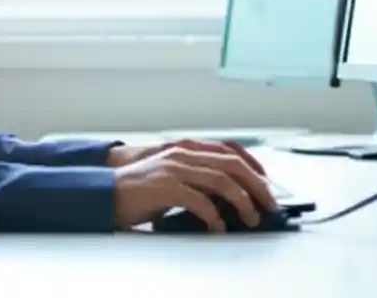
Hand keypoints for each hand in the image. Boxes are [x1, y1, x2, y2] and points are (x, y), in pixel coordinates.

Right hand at [110, 146, 277, 231]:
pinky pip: (200, 202)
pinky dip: (215, 217)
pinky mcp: (166, 186)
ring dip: (242, 202)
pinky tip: (218, 228)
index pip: (231, 150)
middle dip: (257, 186)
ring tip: (250, 218)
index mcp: (187, 149)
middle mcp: (183, 154)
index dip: (254, 166)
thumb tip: (229, 196)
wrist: (107, 192)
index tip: (267, 184)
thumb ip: (197, 178)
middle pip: (233, 165)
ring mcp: (175, 168)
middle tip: (269, 205)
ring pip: (222, 181)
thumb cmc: (141, 189)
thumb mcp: (173, 177)